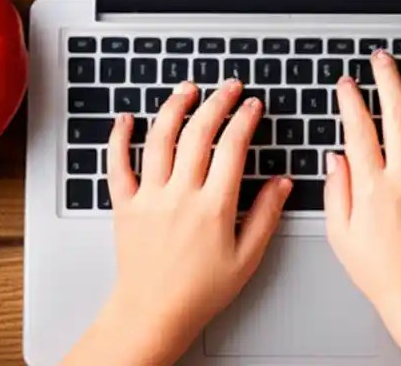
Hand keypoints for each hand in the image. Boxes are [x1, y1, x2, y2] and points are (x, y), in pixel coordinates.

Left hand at [63, 79, 291, 365]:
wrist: (153, 313)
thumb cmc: (199, 291)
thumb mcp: (247, 258)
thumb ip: (267, 216)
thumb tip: (282, 183)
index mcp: (213, 207)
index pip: (232, 147)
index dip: (245, 119)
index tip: (253, 106)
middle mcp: (180, 195)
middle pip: (199, 133)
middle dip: (218, 102)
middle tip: (230, 87)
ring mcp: (149, 196)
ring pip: (160, 138)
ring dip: (175, 107)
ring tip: (188, 89)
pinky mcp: (125, 204)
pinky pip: (117, 164)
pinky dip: (118, 138)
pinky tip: (126, 118)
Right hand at [325, 50, 400, 365]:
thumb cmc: (382, 271)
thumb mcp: (340, 233)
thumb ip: (336, 190)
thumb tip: (335, 157)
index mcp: (373, 186)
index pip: (359, 127)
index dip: (351, 99)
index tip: (348, 85)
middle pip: (398, 112)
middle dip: (387, 78)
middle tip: (382, 61)